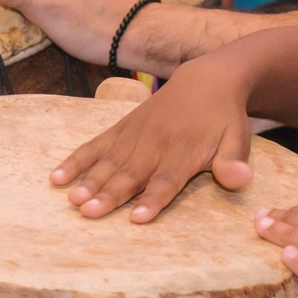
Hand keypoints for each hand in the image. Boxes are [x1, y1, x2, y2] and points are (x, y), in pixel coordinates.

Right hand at [51, 55, 256, 220]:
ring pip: (109, 162)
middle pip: (130, 174)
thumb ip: (233, 162)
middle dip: (109, 194)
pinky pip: (95, 145)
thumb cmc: (223, 118)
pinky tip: (57, 177)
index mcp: (184, 151)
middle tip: (88, 213)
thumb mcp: (237, 138)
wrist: (207, 79)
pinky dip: (76, 161)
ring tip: (72, 199)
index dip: (153, 200)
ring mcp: (135, 135)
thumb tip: (240, 180)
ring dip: (89, 181)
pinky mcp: (122, 128)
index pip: (167, 180)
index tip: (137, 218)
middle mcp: (155, 144)